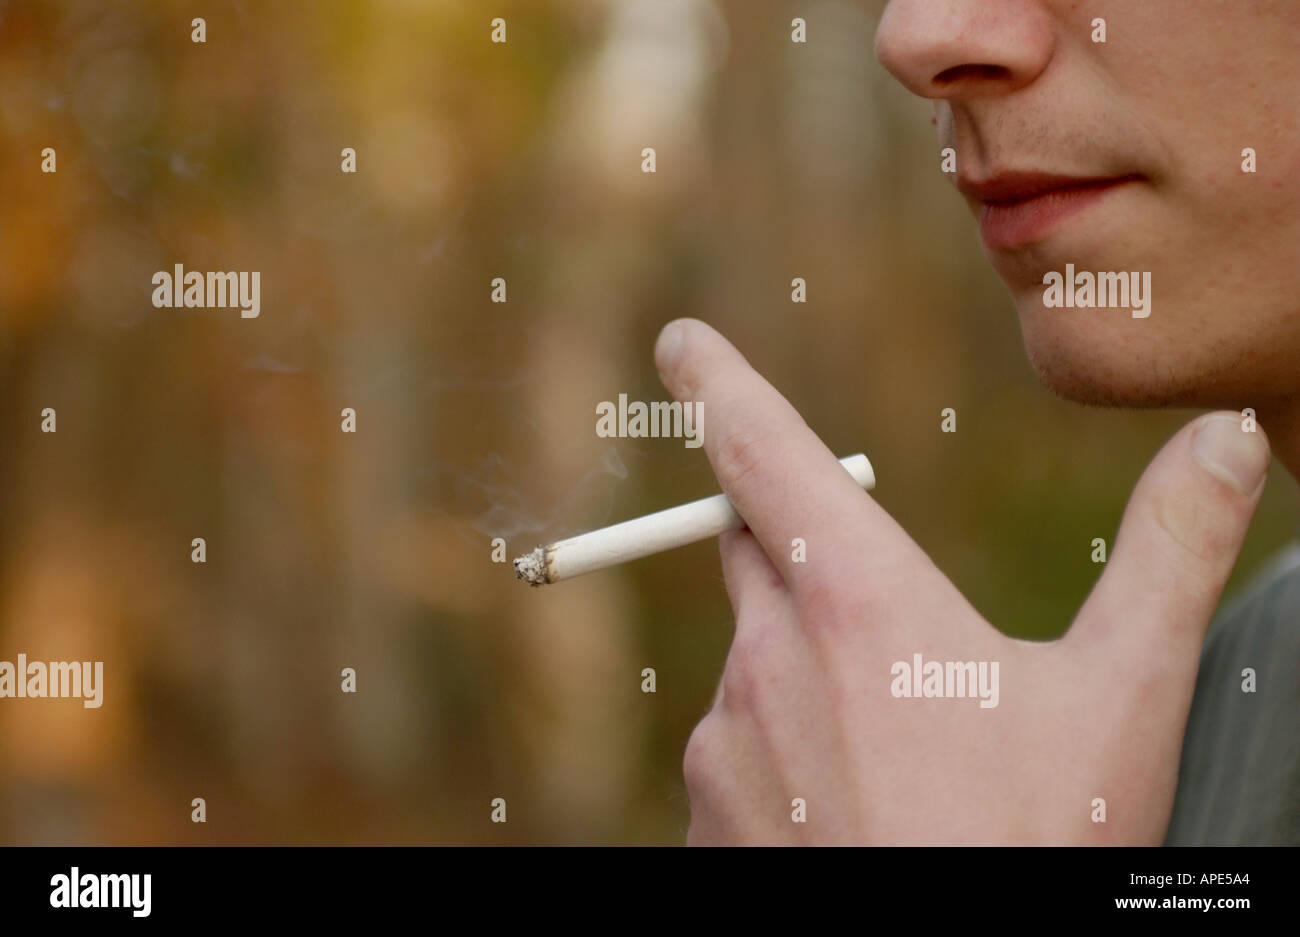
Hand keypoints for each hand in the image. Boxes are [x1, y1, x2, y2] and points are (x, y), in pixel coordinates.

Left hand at [655, 318, 1270, 844]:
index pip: (760, 453)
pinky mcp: (705, 817)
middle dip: (802, 550)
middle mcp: (767, 658)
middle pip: (758, 554)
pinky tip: (857, 809)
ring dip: (810, 672)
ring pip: (757, 662)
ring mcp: (725, 742)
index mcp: (858, 602)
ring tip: (902, 753)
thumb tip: (1220, 438)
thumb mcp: (1122, 701)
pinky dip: (786, 754)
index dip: (717, 384)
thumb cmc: (1034, 848)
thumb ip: (1168, 556)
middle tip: (884, 614)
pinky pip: (741, 749)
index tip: (681, 340)